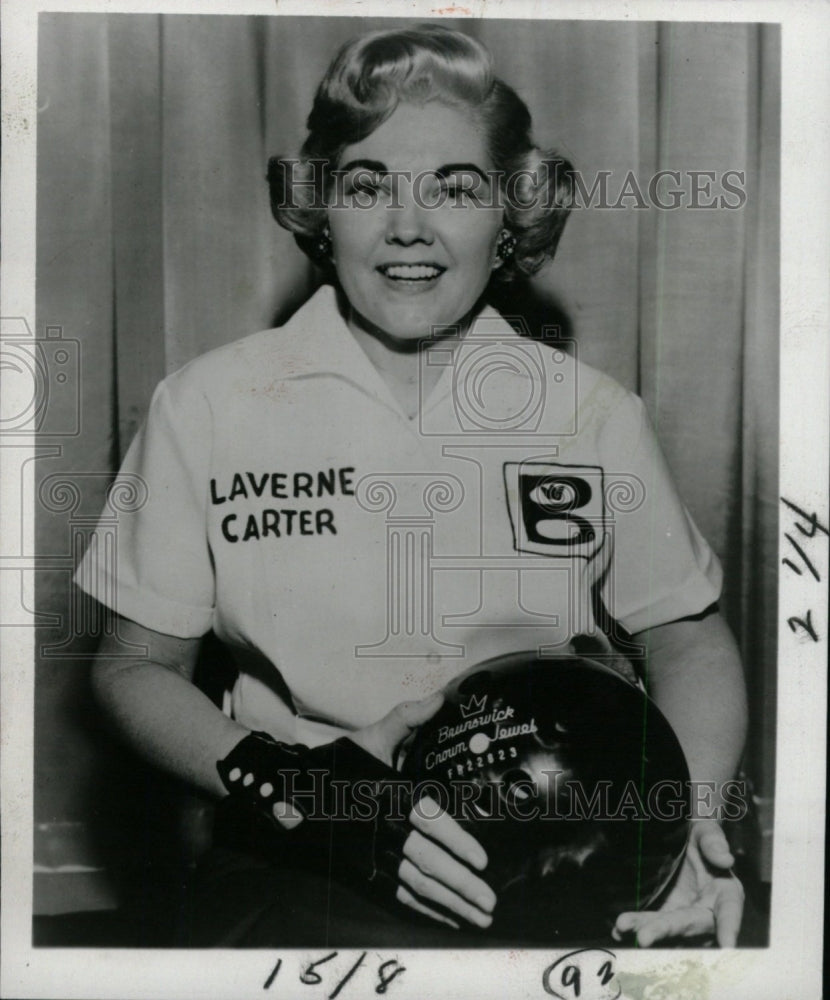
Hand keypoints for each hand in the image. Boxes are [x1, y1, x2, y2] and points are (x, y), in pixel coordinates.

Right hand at [351, 694, 496, 929]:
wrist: (295, 793)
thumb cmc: (340, 763)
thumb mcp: (371, 738)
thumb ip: (405, 718)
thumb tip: (439, 699)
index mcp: (388, 797)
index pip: (427, 821)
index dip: (455, 841)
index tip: (481, 860)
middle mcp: (381, 830)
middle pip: (426, 863)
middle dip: (461, 885)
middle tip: (491, 904)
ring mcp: (372, 855)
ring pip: (416, 886)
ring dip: (450, 904)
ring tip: (479, 919)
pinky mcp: (365, 871)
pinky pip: (398, 896)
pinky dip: (425, 909)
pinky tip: (449, 918)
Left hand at [612, 819, 743, 946]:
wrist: (679, 842)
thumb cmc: (699, 838)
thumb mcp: (706, 831)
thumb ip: (713, 841)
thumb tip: (726, 858)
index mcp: (726, 894)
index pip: (730, 911)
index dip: (729, 928)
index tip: (727, 945)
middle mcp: (706, 913)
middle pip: (689, 925)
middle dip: (667, 931)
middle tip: (645, 937)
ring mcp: (683, 918)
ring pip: (667, 930)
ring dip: (646, 930)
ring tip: (623, 926)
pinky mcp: (664, 917)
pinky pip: (650, 926)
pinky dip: (635, 928)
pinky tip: (618, 931)